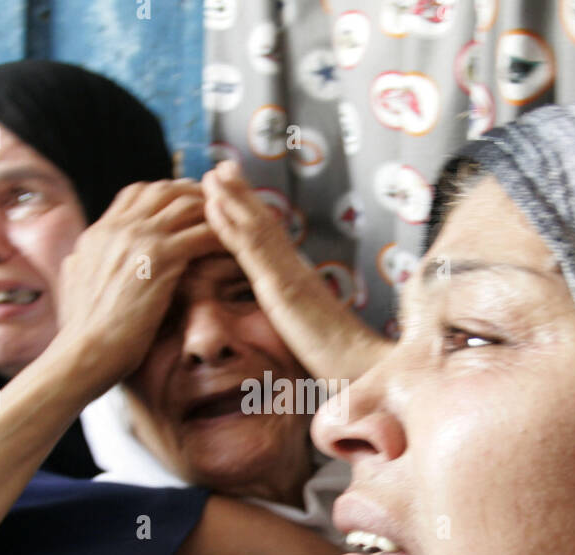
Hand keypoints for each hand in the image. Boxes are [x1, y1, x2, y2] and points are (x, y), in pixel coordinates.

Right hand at [52, 180, 222, 388]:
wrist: (86, 350)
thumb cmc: (83, 330)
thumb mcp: (74, 281)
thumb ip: (84, 260)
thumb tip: (81, 255)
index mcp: (100, 231)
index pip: (138, 193)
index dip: (166, 194)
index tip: (185, 205)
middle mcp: (120, 226)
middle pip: (165, 190)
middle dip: (194, 194)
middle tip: (218, 210)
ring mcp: (140, 238)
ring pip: (186, 205)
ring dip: (213, 212)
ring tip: (233, 226)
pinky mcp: (161, 258)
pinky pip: (202, 234)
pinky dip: (222, 237)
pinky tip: (235, 248)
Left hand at [202, 161, 390, 380]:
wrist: (362, 368)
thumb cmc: (343, 361)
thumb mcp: (313, 335)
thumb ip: (301, 319)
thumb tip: (295, 318)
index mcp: (300, 279)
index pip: (273, 239)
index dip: (253, 213)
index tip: (234, 189)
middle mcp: (296, 269)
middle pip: (266, 223)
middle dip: (241, 193)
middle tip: (220, 166)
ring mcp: (290, 275)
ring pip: (257, 227)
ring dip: (232, 198)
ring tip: (211, 174)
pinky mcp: (283, 288)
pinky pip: (252, 250)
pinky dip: (231, 225)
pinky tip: (214, 207)